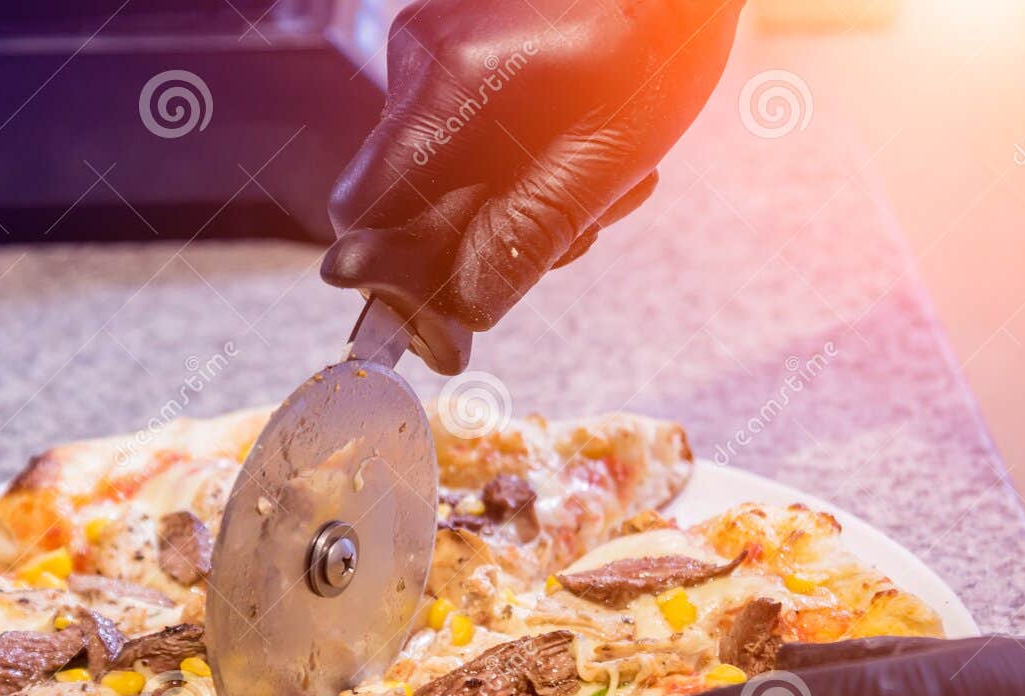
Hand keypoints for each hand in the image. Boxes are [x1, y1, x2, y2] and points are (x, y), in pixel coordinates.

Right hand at [323, 0, 744, 372]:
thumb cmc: (659, 36)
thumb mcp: (611, 157)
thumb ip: (528, 238)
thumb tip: (461, 315)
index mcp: (455, 83)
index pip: (365, 208)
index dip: (387, 276)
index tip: (433, 329)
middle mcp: (421, 56)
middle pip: (397, 200)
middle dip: (469, 245)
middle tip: (570, 241)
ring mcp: (430, 44)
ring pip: (434, 173)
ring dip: (508, 205)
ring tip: (598, 184)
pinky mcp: (449, 44)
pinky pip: (456, 137)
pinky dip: (510, 166)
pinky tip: (575, 150)